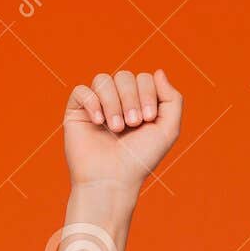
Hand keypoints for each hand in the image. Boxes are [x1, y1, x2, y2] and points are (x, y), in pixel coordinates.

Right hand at [63, 69, 182, 189]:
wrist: (113, 179)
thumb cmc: (140, 158)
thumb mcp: (168, 130)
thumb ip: (172, 99)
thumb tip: (159, 71)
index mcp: (139, 104)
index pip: (144, 78)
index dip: (148, 93)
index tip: (149, 119)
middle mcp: (118, 101)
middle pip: (124, 76)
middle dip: (131, 98)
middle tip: (132, 124)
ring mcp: (97, 105)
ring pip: (104, 79)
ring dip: (113, 103)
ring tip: (116, 128)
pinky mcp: (77, 111)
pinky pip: (82, 90)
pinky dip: (92, 103)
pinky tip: (98, 122)